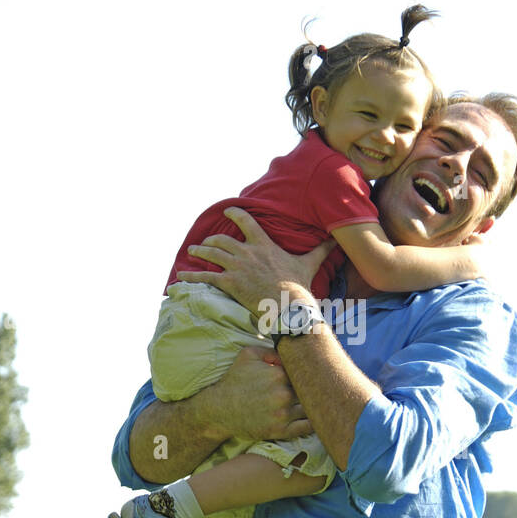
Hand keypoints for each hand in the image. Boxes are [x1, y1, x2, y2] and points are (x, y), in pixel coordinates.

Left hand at [176, 207, 335, 314]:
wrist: (289, 305)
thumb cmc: (298, 285)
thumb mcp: (309, 264)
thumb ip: (321, 250)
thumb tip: (335, 240)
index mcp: (263, 244)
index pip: (246, 222)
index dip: (235, 214)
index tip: (228, 211)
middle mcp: (247, 252)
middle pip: (222, 239)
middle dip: (211, 239)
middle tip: (205, 241)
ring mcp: (236, 267)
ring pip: (211, 254)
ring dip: (199, 252)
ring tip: (192, 251)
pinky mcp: (229, 283)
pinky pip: (206, 277)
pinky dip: (191, 276)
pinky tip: (181, 277)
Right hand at [207, 345, 311, 441]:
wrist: (219, 409)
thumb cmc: (234, 381)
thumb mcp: (248, 355)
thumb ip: (272, 350)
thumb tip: (292, 351)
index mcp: (279, 374)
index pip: (305, 372)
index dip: (308, 373)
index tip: (311, 375)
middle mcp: (283, 394)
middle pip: (310, 390)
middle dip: (312, 389)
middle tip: (319, 388)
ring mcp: (282, 414)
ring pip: (310, 408)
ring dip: (313, 405)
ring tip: (318, 402)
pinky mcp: (280, 430)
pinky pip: (307, 427)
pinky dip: (314, 422)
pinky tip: (318, 417)